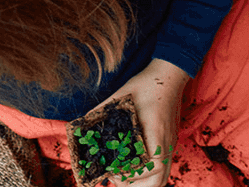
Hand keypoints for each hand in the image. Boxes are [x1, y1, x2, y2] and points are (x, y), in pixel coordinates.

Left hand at [95, 58, 189, 186]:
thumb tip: (78, 130)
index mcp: (157, 134)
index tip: (111, 171)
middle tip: (116, 176)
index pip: (151, 166)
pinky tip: (133, 163)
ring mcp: (170, 145)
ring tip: (123, 173)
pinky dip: (147, 173)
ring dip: (142, 181)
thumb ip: (98, 116)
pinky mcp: (170, 142)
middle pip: (158, 181)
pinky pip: (162, 167)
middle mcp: (167, 144)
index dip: (129, 174)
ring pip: (161, 177)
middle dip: (134, 184)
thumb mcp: (118, 99)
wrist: (169, 74)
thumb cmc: (145, 85)